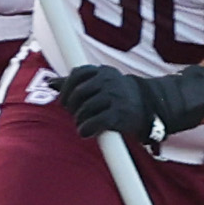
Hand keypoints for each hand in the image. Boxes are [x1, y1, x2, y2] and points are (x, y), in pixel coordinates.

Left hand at [57, 62, 203, 142]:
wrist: (153, 107)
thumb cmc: (118, 95)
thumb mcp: (100, 83)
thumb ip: (76, 82)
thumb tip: (50, 82)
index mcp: (103, 72)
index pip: (77, 74)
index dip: (67, 89)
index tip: (67, 101)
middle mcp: (109, 82)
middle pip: (77, 93)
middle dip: (71, 106)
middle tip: (75, 113)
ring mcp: (115, 97)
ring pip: (84, 109)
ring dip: (79, 120)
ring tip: (83, 124)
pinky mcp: (119, 115)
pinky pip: (94, 123)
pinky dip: (86, 129)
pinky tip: (87, 132)